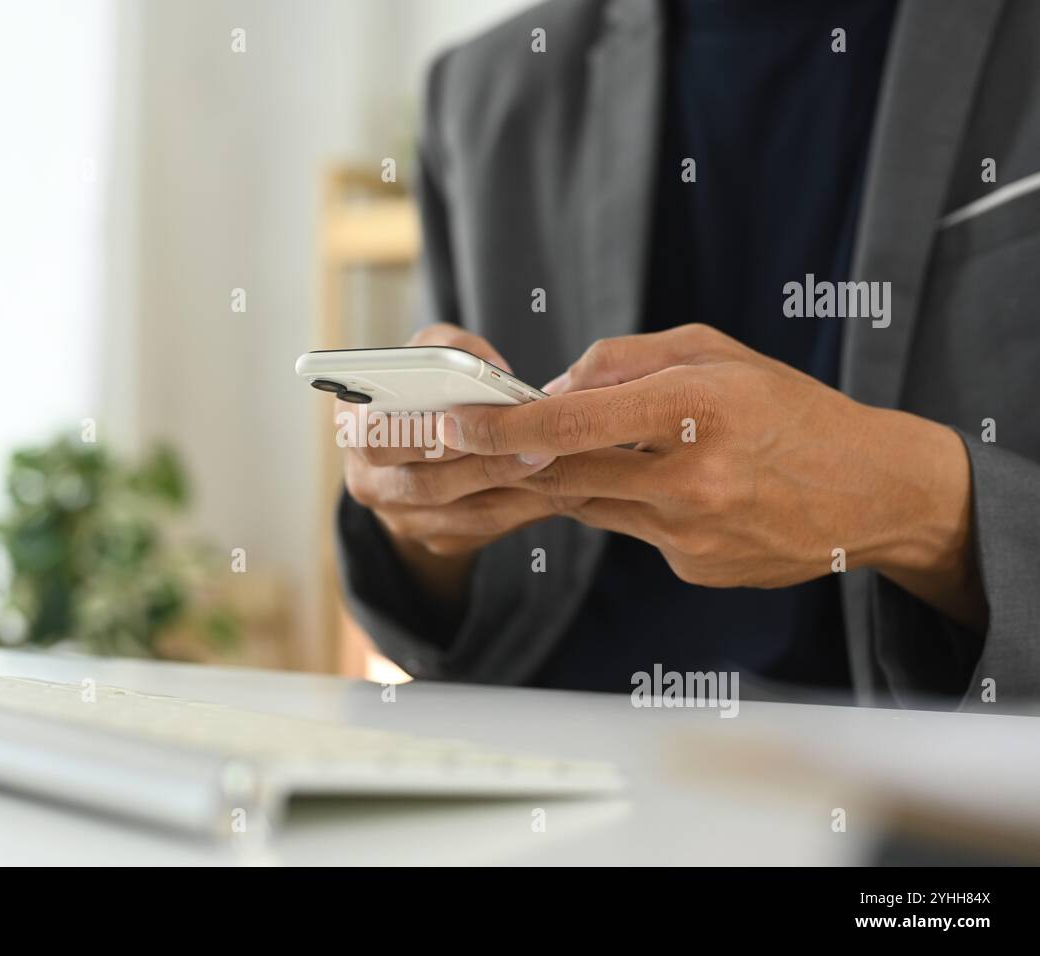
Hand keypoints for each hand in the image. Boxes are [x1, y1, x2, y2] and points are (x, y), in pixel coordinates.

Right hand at [340, 324, 580, 603]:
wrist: (420, 445)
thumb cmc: (425, 387)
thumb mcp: (427, 353)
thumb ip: (453, 346)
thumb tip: (494, 369)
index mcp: (354, 428)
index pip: (375, 438)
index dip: (420, 432)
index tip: (464, 418)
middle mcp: (369, 480)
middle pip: (427, 484)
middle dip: (484, 465)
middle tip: (537, 445)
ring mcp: (403, 520)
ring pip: (466, 514)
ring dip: (518, 489)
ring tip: (562, 462)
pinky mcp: (440, 541)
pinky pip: (489, 529)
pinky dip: (528, 507)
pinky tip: (563, 485)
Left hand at [438, 324, 983, 628]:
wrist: (869, 493)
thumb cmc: (790, 408)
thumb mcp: (714, 353)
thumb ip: (623, 361)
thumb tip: (548, 388)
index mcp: (697, 408)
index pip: (572, 420)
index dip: (500, 425)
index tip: (449, 425)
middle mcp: (690, 477)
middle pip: (560, 474)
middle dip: (491, 464)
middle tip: (438, 455)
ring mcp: (690, 532)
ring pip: (585, 504)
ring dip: (547, 482)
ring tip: (522, 457)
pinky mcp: (691, 566)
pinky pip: (626, 529)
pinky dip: (614, 503)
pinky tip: (648, 486)